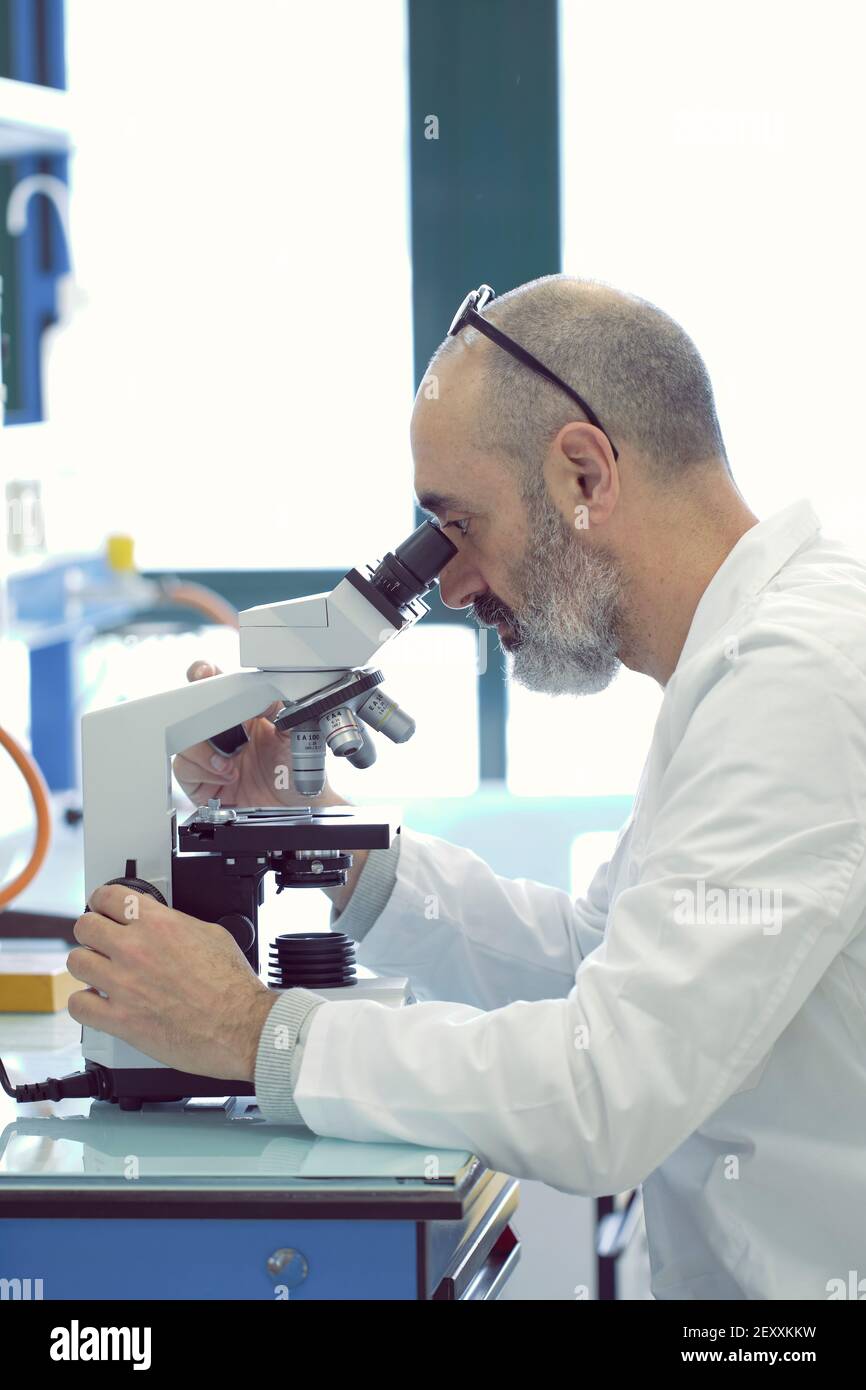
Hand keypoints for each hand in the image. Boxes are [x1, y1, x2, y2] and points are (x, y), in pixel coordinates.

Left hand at [67, 885, 276, 1082]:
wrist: (241, 1026)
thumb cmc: (233, 987)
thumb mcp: (212, 934)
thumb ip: (178, 924)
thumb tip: (165, 923)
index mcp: (159, 924)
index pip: (109, 896)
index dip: (102, 900)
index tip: (102, 906)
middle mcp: (136, 950)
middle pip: (85, 926)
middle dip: (92, 930)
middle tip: (99, 939)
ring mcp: (124, 985)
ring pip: (77, 962)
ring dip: (87, 965)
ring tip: (99, 971)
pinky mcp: (120, 1019)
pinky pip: (79, 1005)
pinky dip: (85, 1003)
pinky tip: (97, 1002)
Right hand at [172, 660, 330, 808]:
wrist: (299, 806)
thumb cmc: (298, 771)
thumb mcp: (295, 732)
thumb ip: (280, 706)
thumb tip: (264, 691)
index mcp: (242, 714)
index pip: (216, 688)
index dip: (204, 676)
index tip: (204, 673)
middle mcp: (223, 734)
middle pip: (191, 711)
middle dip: (197, 715)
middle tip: (217, 725)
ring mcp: (210, 756)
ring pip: (184, 740)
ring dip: (204, 750)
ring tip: (230, 764)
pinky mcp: (201, 781)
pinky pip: (184, 767)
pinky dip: (204, 770)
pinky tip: (227, 776)